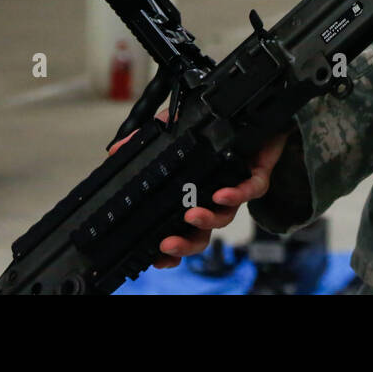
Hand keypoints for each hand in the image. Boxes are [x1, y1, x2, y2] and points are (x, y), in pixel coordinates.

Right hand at [107, 109, 290, 269]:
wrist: (253, 113)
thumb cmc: (215, 128)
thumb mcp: (175, 130)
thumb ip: (147, 140)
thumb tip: (116, 150)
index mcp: (195, 196)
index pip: (180, 230)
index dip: (171, 248)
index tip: (155, 258)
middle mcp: (214, 200)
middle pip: (201, 235)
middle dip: (184, 244)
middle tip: (167, 243)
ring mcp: (235, 190)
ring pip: (224, 217)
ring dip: (207, 220)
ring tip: (191, 215)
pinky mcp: (256, 177)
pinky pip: (249, 191)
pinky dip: (236, 195)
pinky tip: (221, 194)